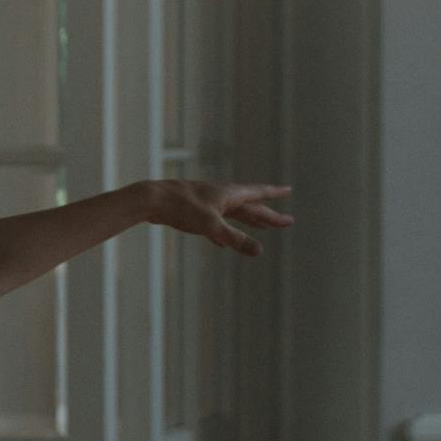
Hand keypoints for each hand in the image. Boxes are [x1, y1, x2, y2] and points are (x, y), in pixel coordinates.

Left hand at [151, 177, 291, 256]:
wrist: (151, 200)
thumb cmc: (181, 208)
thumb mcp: (211, 226)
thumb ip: (235, 239)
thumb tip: (259, 251)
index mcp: (229, 194)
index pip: (258, 194)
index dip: (275, 193)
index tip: (289, 190)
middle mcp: (221, 196)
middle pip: (251, 207)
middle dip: (269, 216)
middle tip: (287, 221)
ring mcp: (208, 204)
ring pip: (234, 213)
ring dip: (249, 221)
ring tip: (262, 226)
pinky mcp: (195, 213)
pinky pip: (216, 223)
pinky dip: (224, 232)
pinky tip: (222, 244)